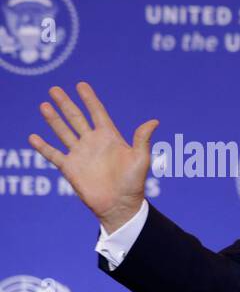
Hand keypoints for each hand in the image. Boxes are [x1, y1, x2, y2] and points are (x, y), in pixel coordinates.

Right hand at [28, 82, 157, 232]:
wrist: (120, 205)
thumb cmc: (134, 183)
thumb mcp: (140, 159)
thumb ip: (142, 139)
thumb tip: (154, 121)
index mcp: (109, 137)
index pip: (97, 113)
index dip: (90, 99)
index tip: (81, 85)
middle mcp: (93, 143)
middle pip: (76, 118)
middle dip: (66, 104)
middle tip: (54, 89)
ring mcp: (80, 154)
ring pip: (63, 132)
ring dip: (53, 119)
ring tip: (44, 105)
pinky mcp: (70, 168)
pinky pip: (53, 154)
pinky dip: (43, 146)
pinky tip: (33, 137)